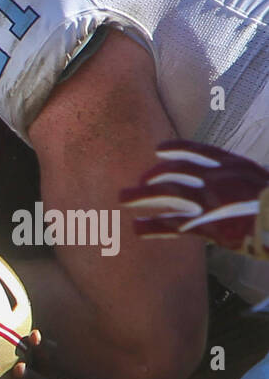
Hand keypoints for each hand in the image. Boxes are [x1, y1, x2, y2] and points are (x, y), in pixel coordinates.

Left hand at [122, 140, 268, 255]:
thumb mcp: (255, 177)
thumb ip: (235, 174)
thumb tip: (224, 175)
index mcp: (230, 166)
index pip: (198, 152)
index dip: (176, 150)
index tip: (158, 150)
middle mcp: (216, 180)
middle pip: (176, 173)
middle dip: (153, 176)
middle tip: (138, 182)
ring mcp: (209, 202)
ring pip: (168, 196)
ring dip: (142, 197)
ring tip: (122, 199)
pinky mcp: (206, 226)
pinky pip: (173, 226)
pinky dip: (154, 227)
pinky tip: (137, 229)